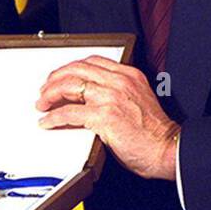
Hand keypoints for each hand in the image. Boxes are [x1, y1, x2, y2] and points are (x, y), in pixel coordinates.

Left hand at [35, 55, 179, 180]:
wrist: (167, 148)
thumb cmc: (155, 132)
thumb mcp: (137, 100)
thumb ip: (117, 93)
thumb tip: (89, 100)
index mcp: (129, 75)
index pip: (92, 61)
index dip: (71, 68)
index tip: (61, 76)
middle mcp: (119, 81)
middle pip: (77, 69)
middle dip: (56, 78)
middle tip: (45, 89)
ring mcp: (110, 97)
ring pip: (69, 86)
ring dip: (50, 94)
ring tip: (43, 103)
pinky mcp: (103, 116)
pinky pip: (69, 112)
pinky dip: (54, 117)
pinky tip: (48, 122)